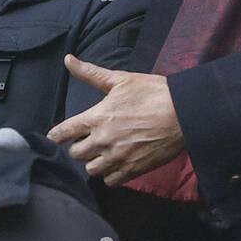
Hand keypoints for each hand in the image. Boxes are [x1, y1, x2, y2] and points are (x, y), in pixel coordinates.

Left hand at [47, 55, 184, 186]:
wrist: (183, 113)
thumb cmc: (152, 92)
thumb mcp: (121, 79)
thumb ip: (90, 73)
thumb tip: (67, 59)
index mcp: (97, 117)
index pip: (63, 133)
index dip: (57, 135)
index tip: (58, 135)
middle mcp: (103, 140)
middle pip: (75, 154)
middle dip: (79, 147)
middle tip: (89, 140)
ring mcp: (118, 157)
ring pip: (91, 170)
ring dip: (94, 161)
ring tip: (103, 152)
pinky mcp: (132, 170)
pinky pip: (110, 181)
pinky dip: (110, 174)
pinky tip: (117, 162)